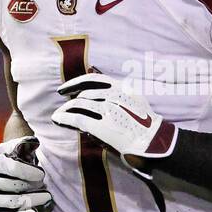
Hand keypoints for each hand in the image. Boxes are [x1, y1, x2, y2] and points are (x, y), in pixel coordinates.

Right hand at [0, 136, 50, 211]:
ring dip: (30, 200)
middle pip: (8, 186)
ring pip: (8, 202)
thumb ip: (25, 143)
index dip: (25, 171)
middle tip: (44, 185)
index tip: (41, 175)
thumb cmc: (10, 157)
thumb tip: (35, 143)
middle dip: (29, 186)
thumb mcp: (14, 146)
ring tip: (46, 197)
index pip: (7, 167)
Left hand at [51, 74, 177, 166]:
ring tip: (59, 115)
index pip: (93, 79)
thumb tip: (92, 68)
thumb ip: (112, 85)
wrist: (154, 143)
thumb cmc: (144, 124)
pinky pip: (76, 119)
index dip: (75, 83)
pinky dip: (64, 118)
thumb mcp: (133, 98)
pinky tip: (57, 120)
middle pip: (84, 94)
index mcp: (122, 88)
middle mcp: (114, 96)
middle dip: (71, 101)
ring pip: (78, 105)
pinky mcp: (101, 126)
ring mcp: (108, 111)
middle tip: (64, 107)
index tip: (64, 89)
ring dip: (65, 110)